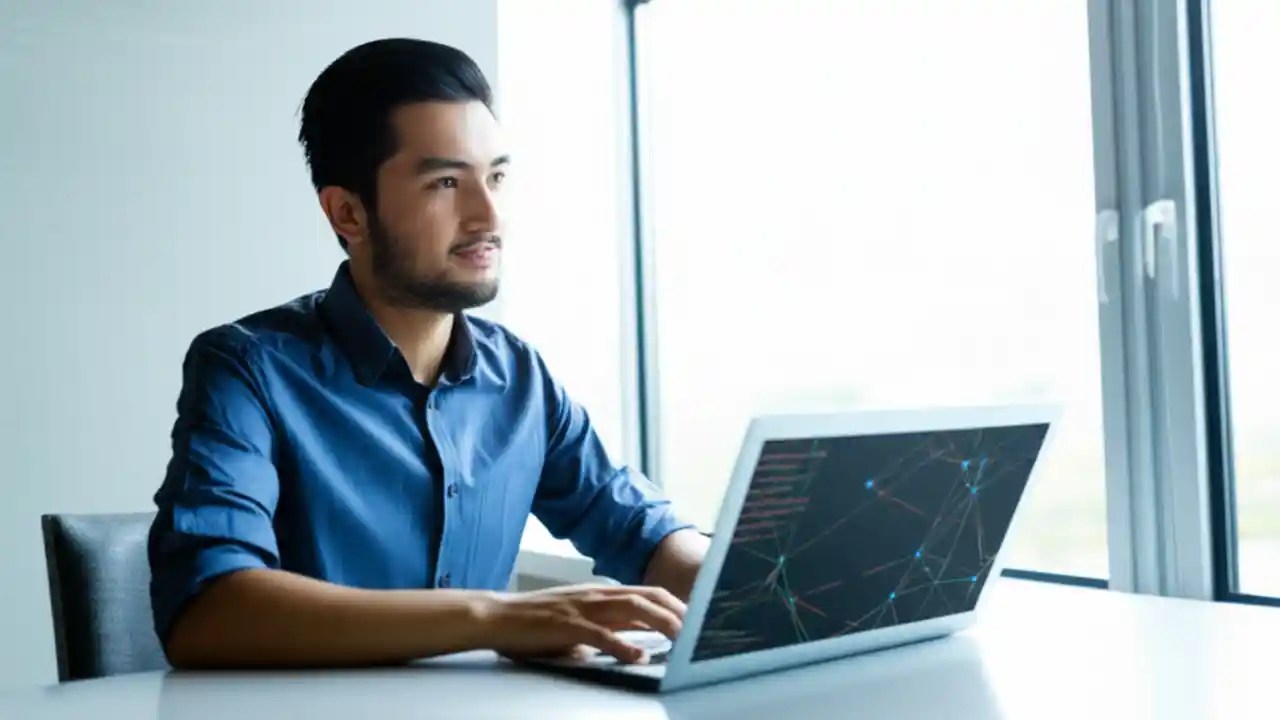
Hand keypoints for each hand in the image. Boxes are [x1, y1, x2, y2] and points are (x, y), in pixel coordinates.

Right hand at [478, 584, 685, 663]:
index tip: (696, 617)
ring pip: (631, 609)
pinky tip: (639, 656)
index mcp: (599, 594)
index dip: (674, 603)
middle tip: (699, 629)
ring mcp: (582, 608)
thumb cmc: (535, 621)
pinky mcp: (567, 626)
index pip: (646, 593)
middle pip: (647, 597)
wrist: (497, 616)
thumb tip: (632, 642)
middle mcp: (596, 595)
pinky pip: (601, 634)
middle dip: (677, 611)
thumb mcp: (577, 619)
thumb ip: (605, 627)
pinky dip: (623, 645)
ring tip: (681, 640)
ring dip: (660, 623)